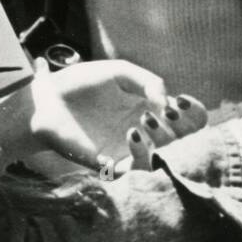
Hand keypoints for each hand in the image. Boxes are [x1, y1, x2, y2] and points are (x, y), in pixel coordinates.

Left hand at [22, 60, 206, 173]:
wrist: (46, 99)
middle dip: (184, 128)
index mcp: (151, 110)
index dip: (194, 113)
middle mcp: (146, 133)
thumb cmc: (81, 82)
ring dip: (165, 139)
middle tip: (166, 111)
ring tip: (146, 119)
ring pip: (166, 158)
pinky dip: (143, 153)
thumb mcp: (120, 72)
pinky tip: (133, 133)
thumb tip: (166, 105)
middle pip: (184, 142)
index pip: (188, 120)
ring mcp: (130, 151)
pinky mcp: (112, 166)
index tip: (182, 101)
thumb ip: (148, 81)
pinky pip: (138, 170)